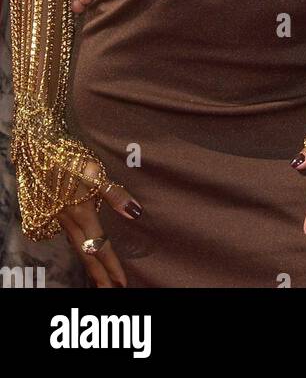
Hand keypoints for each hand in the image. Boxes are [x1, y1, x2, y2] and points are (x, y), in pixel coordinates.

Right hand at [58, 157, 141, 286]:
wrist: (37, 146)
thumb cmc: (69, 156)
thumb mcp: (94, 172)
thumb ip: (114, 194)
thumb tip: (135, 213)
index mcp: (81, 214)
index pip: (100, 247)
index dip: (111, 266)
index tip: (122, 283)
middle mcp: (68, 220)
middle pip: (86, 254)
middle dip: (98, 275)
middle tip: (110, 292)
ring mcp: (59, 216)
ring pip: (76, 246)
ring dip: (89, 264)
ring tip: (98, 278)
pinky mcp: (53, 209)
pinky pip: (69, 235)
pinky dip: (79, 248)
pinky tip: (83, 247)